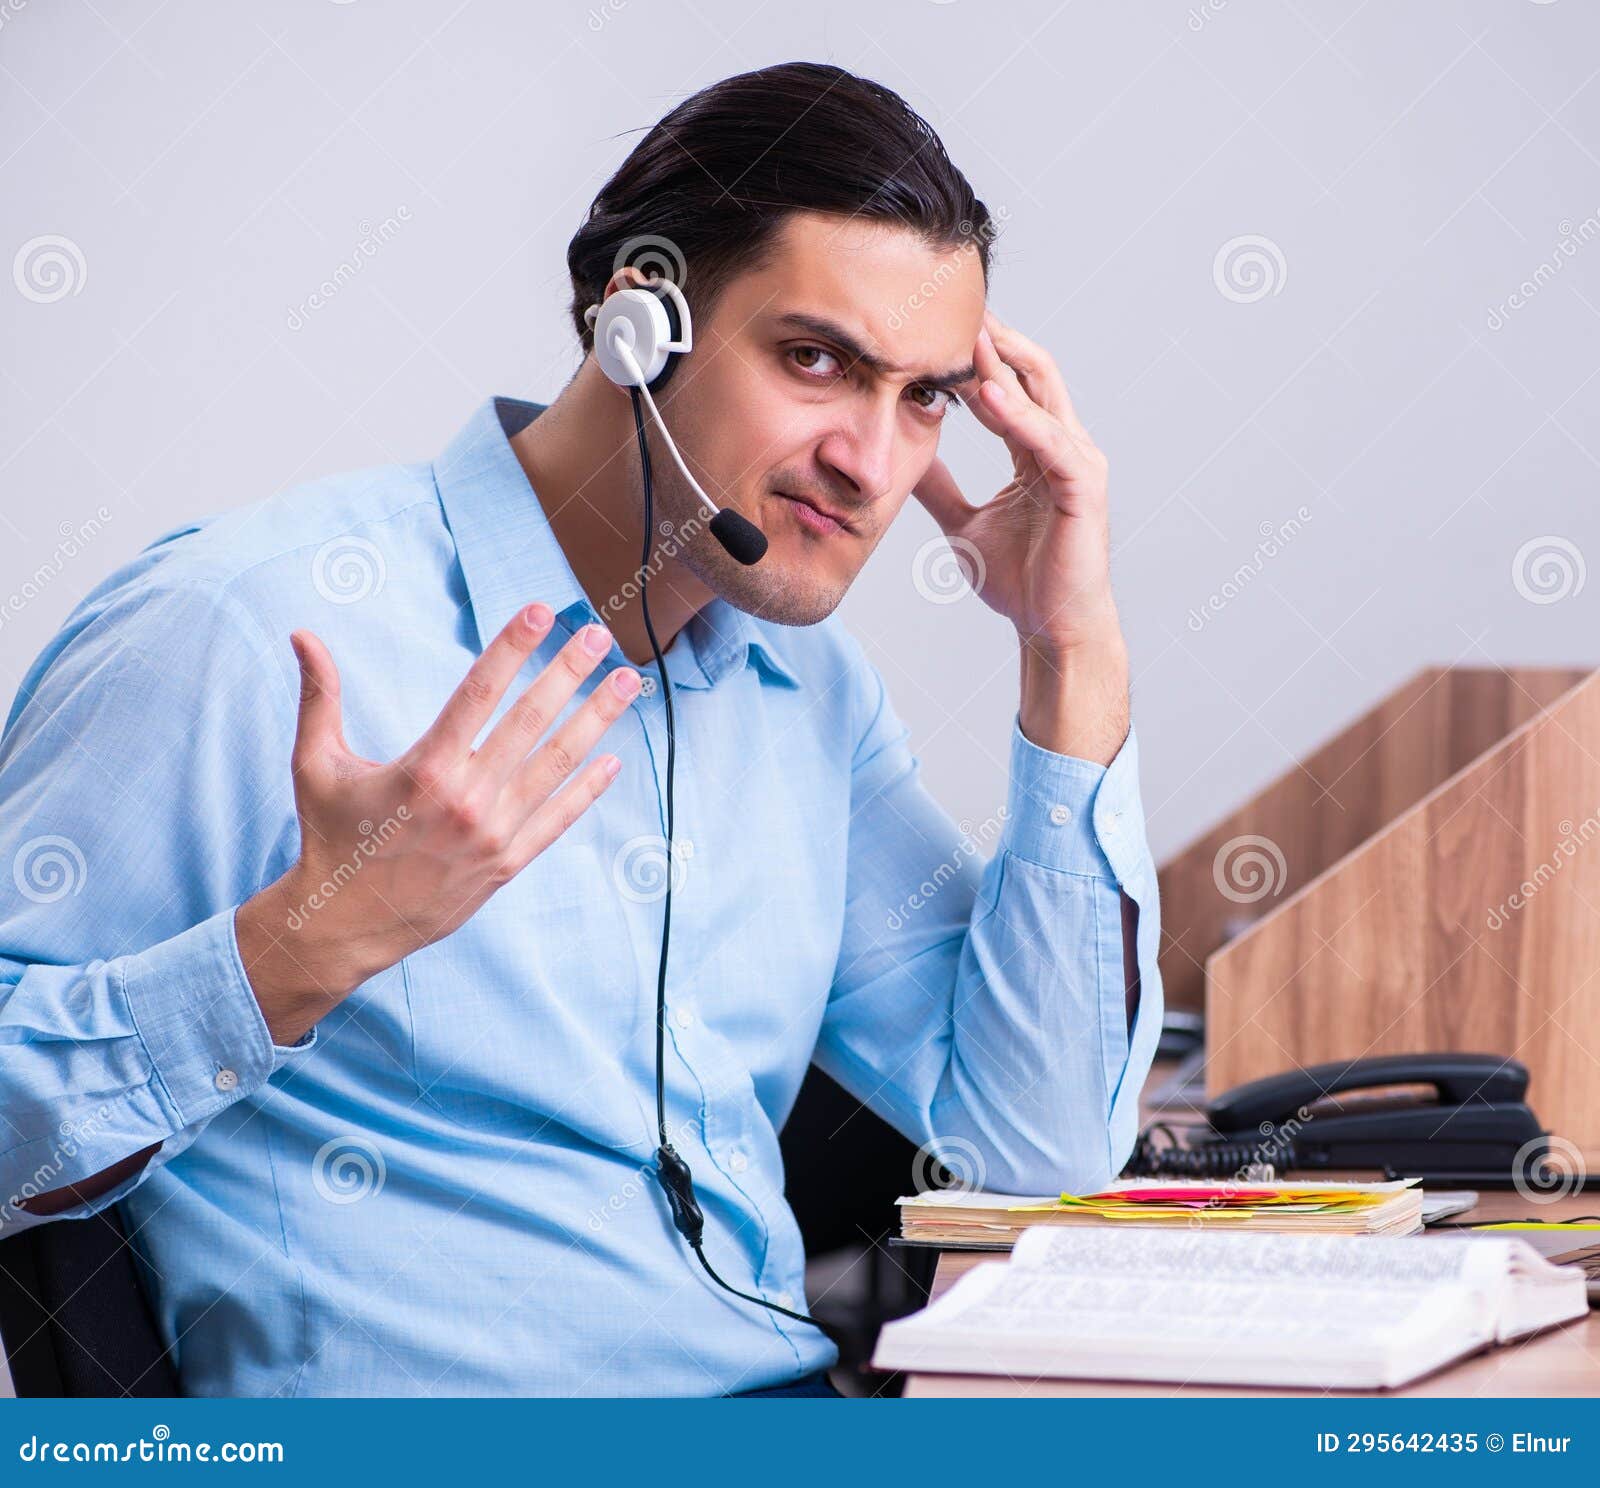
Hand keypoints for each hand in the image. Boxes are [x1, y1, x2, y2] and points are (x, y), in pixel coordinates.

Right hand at [236, 604, 638, 1042]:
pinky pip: (558, 819)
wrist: (344, 925)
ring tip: (628, 683)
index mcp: (425, 768)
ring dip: (596, 720)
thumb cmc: (331, 837)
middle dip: (570, 672)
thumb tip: (301, 634)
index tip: (543, 611)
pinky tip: (614, 760)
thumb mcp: (316, 764)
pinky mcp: (507, 863)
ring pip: (557, 765)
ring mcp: (493, 833)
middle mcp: (467, 799)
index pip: (480, 691)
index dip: (513, 647)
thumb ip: (319, 697)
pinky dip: (588, 790)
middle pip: (531, 720)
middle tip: (600, 634)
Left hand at [915, 309, 1128, 762]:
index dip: (975, 356)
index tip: (933, 327)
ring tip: (966, 335)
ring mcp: (1077, 463)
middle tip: (951, 306)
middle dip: (993, 339)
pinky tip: (986, 395)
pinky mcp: (1082, 487)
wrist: (1052, 629)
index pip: (1009, 384)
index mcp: (1037, 451)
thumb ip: (941, 489)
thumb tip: (907, 461)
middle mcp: (1063, 446)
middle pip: (1032, 372)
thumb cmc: (1022, 580)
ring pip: (1042, 395)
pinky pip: (1047, 441)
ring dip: (1003, 364)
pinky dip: (1018, 416)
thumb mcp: (963, 524)